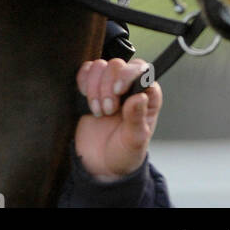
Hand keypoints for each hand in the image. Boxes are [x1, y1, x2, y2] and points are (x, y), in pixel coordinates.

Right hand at [73, 57, 161, 180]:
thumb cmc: (124, 154)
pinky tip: (87, 102)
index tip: (118, 90)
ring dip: (95, 88)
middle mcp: (129, 86)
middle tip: (108, 111)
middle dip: (107, 87)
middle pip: (117, 65)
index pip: (142, 71)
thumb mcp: (134, 142)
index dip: (128, 75)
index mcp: (146, 97)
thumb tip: (140, 97)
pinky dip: (83, 83)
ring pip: (99, 66)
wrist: (100, 164)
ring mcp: (108, 84)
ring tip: (98, 112)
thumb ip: (136, 119)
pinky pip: (85, 70)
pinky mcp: (90, 85)